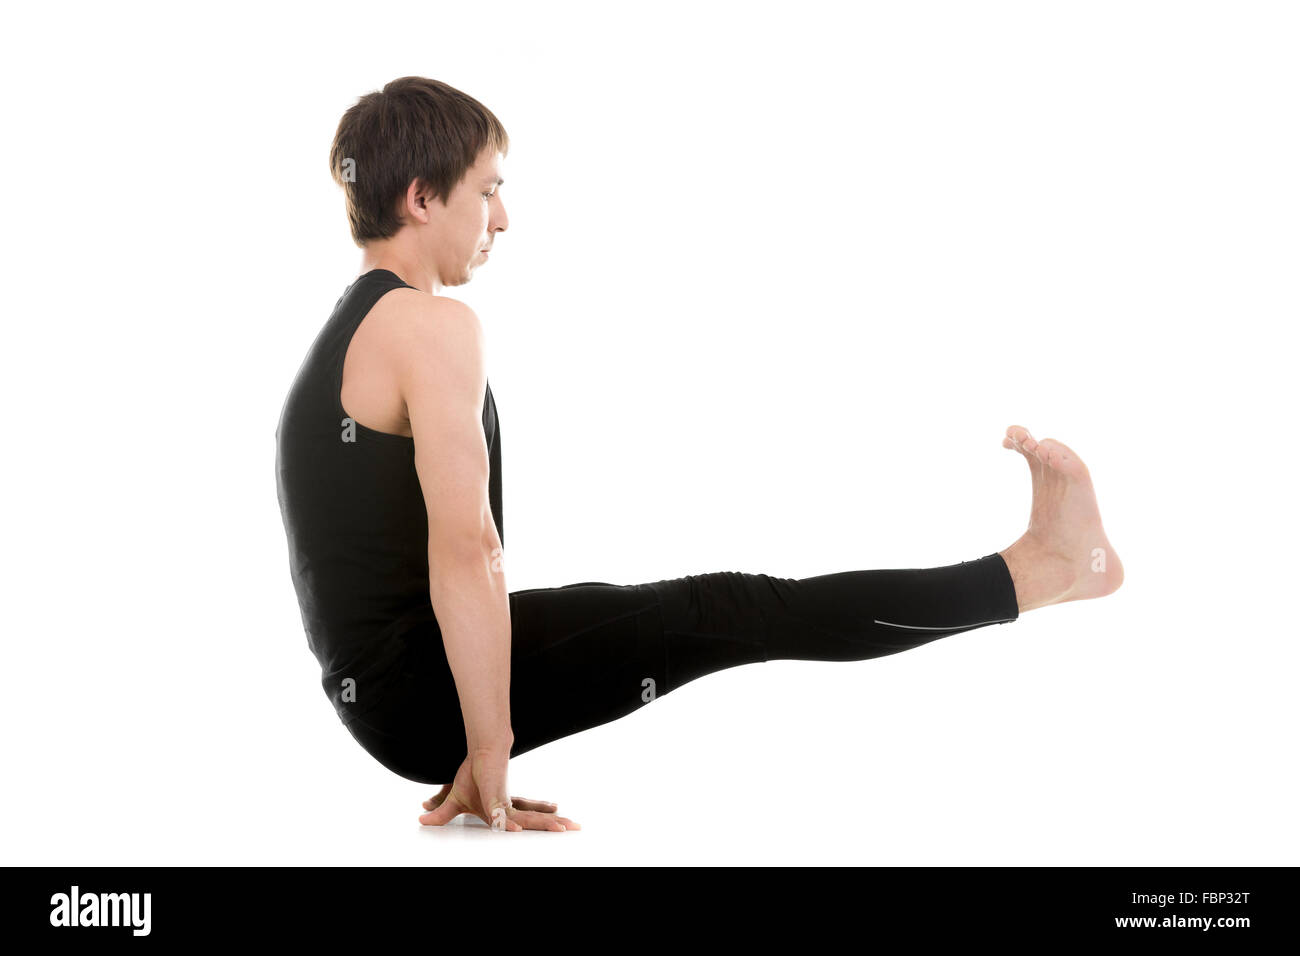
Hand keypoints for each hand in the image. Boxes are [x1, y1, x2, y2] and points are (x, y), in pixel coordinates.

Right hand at [417, 747, 578, 831]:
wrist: (473, 750)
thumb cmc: (469, 773)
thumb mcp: (454, 799)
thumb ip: (443, 812)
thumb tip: (422, 819)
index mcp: (503, 805)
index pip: (526, 817)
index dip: (541, 821)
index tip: (562, 823)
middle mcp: (508, 803)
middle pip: (535, 818)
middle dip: (554, 824)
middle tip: (578, 825)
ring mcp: (503, 799)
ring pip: (527, 816)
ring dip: (543, 823)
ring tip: (562, 828)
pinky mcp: (492, 795)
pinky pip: (499, 813)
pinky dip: (505, 821)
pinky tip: (514, 828)